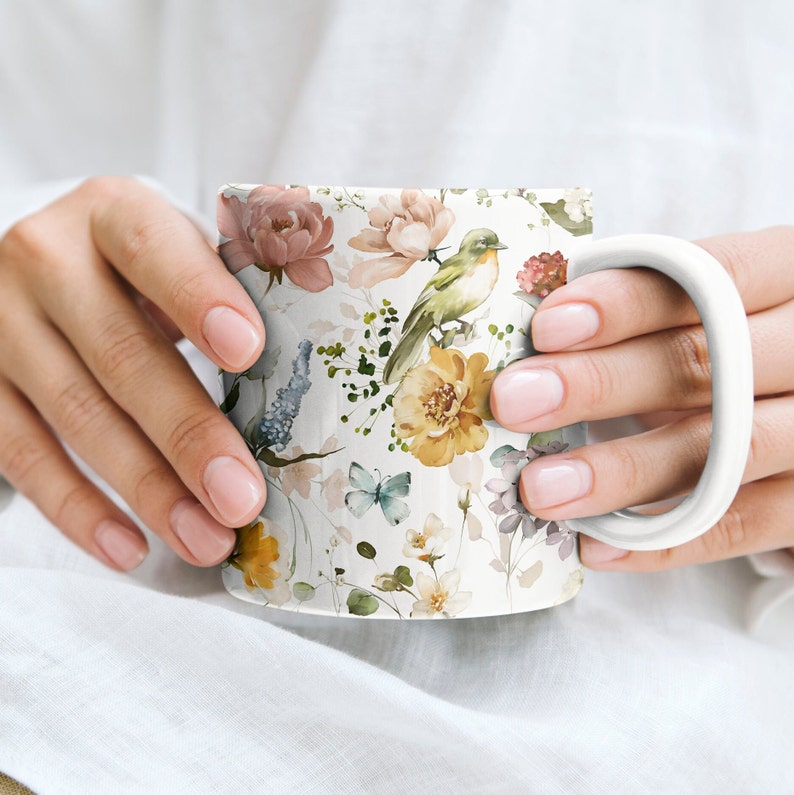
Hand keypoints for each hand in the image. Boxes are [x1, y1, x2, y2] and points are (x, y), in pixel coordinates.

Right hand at [0, 177, 266, 569]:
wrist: (36, 263)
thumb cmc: (137, 267)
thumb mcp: (174, 251)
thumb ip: (223, 291)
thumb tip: (305, 380)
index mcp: (112, 215)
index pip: (152, 248)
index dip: (199, 298)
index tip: (249, 354)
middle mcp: (47, 261)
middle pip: (121, 354)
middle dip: (186, 434)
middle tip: (241, 498)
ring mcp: (2, 324)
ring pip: (77, 415)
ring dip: (147, 489)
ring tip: (205, 539)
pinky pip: (23, 455)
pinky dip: (79, 509)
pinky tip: (130, 546)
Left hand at [491, 227, 793, 570]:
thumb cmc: (738, 343)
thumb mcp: (710, 309)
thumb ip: (646, 315)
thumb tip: (534, 347)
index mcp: (790, 275)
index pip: (713, 276)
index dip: (627, 303)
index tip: (546, 327)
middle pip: (712, 363)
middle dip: (603, 383)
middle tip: (516, 402)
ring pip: (731, 451)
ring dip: (625, 472)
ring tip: (541, 489)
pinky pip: (748, 525)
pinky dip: (670, 541)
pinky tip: (597, 544)